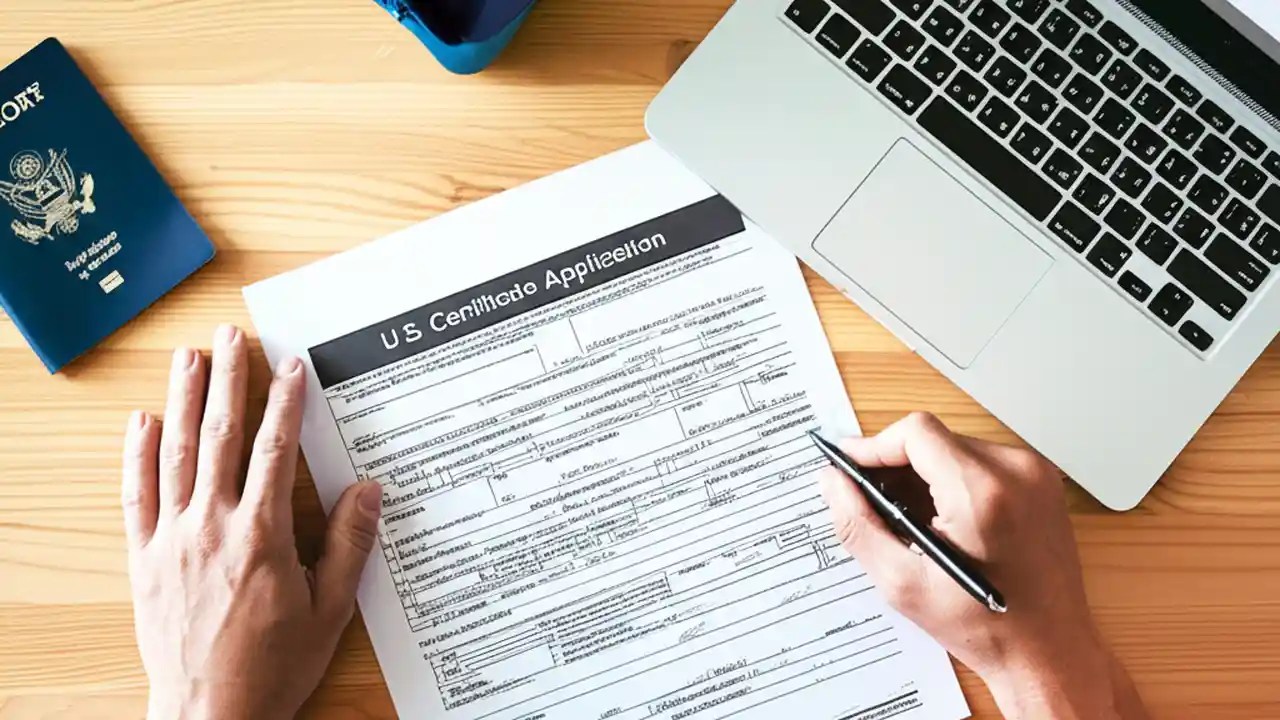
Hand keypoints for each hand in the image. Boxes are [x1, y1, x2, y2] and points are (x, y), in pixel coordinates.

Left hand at [120, 325, 383, 719]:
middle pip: (220, 437)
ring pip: (175, 455)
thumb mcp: (330, 609)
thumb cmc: (274, 665)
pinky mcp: (144, 559)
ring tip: (187, 358)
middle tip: (231, 337)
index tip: (292, 366)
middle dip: (228, 381)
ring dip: (183, 401)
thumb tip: (369, 490)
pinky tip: (142, 421)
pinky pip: (136, 496)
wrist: (210, 713)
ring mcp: (171, 540)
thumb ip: (348, 544)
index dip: (285, 402)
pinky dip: (137, 456)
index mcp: (260, 536)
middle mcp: (211, 527)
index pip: (274, 451)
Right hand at [819, 413, 1148, 719]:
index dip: (874, 446)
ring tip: (910, 518)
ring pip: (956, 447)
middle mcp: (1016, 473)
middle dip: (896, 465)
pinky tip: (942, 520)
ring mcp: (1034, 475)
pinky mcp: (1042, 483)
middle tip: (872, 502)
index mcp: (982, 493)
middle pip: (934, 438)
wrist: (1050, 653)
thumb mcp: (903, 584)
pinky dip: (953, 480)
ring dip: (925, 473)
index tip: (849, 465)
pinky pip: (983, 462)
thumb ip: (859, 525)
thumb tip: (832, 483)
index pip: (916, 433)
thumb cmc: (988, 628)